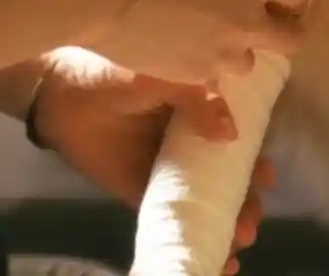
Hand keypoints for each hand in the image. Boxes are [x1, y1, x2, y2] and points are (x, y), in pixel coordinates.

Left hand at [32, 48, 271, 274]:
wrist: (60, 92)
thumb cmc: (114, 71)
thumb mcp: (163, 72)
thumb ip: (196, 98)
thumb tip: (231, 134)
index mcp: (200, 111)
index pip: (238, 140)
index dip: (255, 160)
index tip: (268, 177)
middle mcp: (189, 143)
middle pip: (228, 178)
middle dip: (246, 201)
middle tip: (252, 219)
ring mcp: (166, 170)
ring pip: (206, 201)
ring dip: (228, 223)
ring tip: (240, 239)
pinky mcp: (141, 191)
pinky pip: (173, 218)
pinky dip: (194, 237)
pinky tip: (216, 256)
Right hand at [42, 0, 308, 84]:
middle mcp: (253, 14)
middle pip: (294, 37)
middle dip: (279, 32)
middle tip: (254, 25)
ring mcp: (229, 49)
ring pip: (252, 61)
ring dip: (236, 51)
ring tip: (203, 37)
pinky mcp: (202, 76)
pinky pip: (216, 77)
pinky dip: (205, 67)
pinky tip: (179, 49)